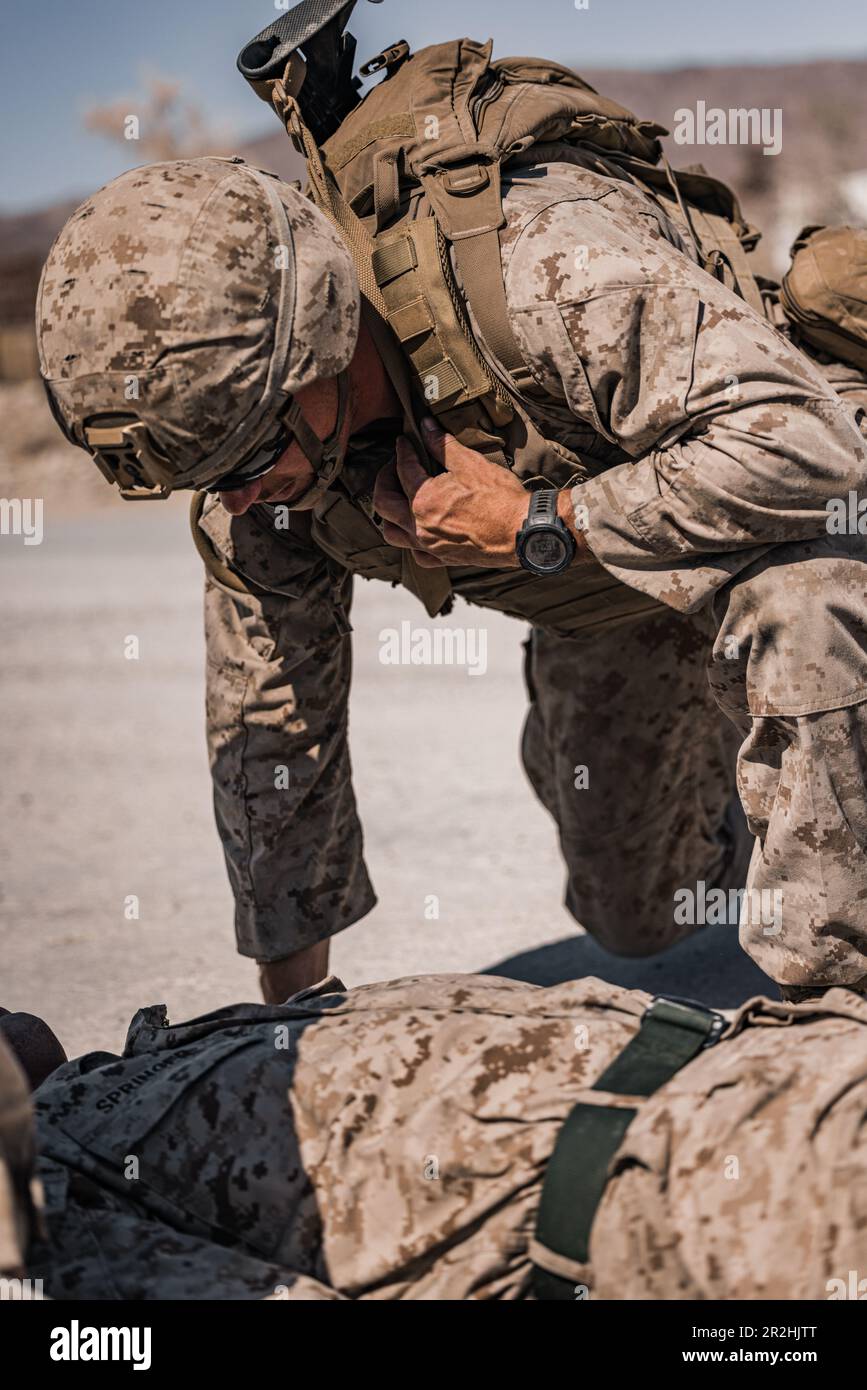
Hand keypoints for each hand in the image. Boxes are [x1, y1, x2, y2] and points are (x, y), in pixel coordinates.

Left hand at [372, 417, 528, 568]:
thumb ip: (442, 444)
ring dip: (389, 514)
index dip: (402, 451)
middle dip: (384, 480)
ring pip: (391, 532)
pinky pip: (415, 554)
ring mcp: (428, 546)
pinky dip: (410, 541)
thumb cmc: (498, 498)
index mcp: (423, 500)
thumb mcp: (469, 463)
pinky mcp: (442, 558)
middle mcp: (419, 526)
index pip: (402, 470)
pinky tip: (418, 529)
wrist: (522, 532)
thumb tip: (426, 426)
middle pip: (384, 502)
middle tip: (393, 468)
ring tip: (399, 498)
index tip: (404, 442)